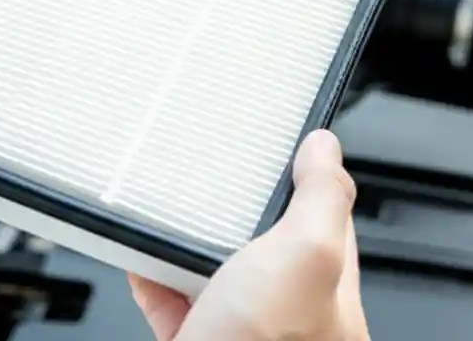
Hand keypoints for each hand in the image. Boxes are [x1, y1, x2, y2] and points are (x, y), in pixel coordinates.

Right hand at [129, 130, 368, 340]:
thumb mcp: (308, 257)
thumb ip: (323, 198)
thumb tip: (326, 150)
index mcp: (330, 297)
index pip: (326, 223)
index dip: (305, 182)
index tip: (283, 151)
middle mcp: (287, 317)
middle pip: (260, 244)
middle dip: (231, 214)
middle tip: (212, 186)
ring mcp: (239, 334)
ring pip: (212, 272)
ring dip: (183, 244)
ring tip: (168, 217)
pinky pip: (170, 302)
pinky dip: (151, 278)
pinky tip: (141, 259)